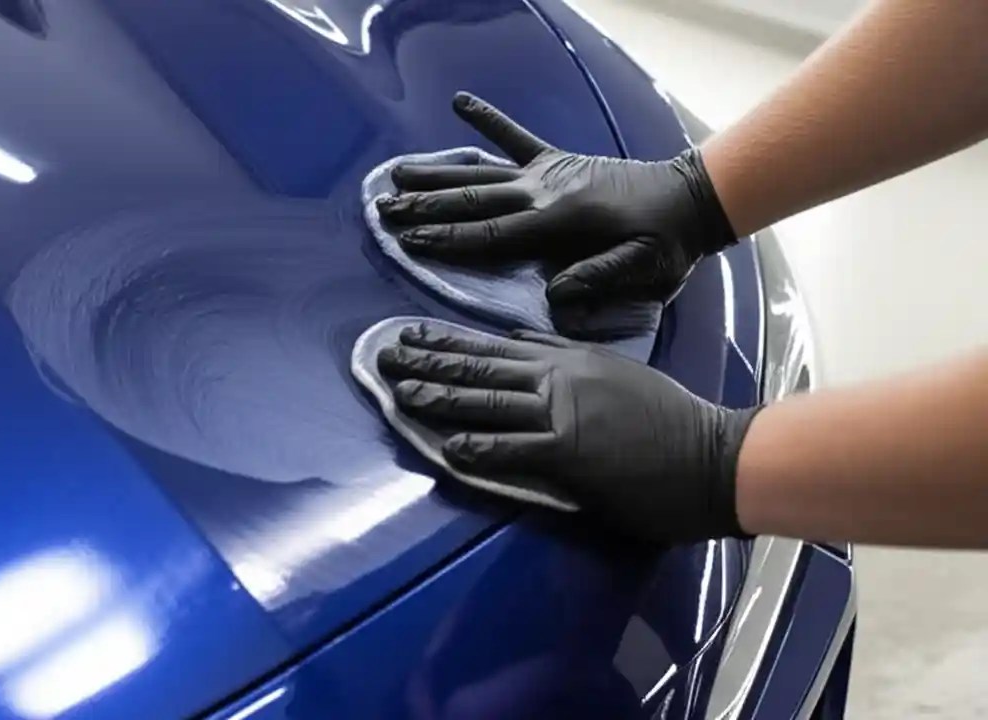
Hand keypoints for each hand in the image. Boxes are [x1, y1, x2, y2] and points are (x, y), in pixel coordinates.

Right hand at [376, 92, 736, 334]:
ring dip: (437, 175)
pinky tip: (460, 103)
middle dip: (425, 208)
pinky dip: (488, 122)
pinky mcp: (559, 162)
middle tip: (383, 211)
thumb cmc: (666, 246)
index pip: (490, 234)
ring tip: (396, 175)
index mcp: (558, 223)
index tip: (408, 241)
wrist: (692, 201)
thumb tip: (555, 294)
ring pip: (482, 173)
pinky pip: (518, 139)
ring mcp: (548, 174)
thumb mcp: (642, 272)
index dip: (447, 238)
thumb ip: (599, 279)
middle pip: (473, 201)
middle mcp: (544, 192)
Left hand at [376, 322, 759, 542]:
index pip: (493, 346)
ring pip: (488, 402)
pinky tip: (448, 449)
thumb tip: (517, 337)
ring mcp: (564, 415)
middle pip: (480, 368)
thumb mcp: (611, 371)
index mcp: (566, 361)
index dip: (446, 341)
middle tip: (384, 356)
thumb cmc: (665, 418)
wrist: (710, 453)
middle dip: (428, 362)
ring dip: (440, 399)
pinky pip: (515, 450)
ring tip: (400, 393)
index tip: (409, 333)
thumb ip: (562, 355)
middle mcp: (558, 380)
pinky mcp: (571, 454)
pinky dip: (479, 449)